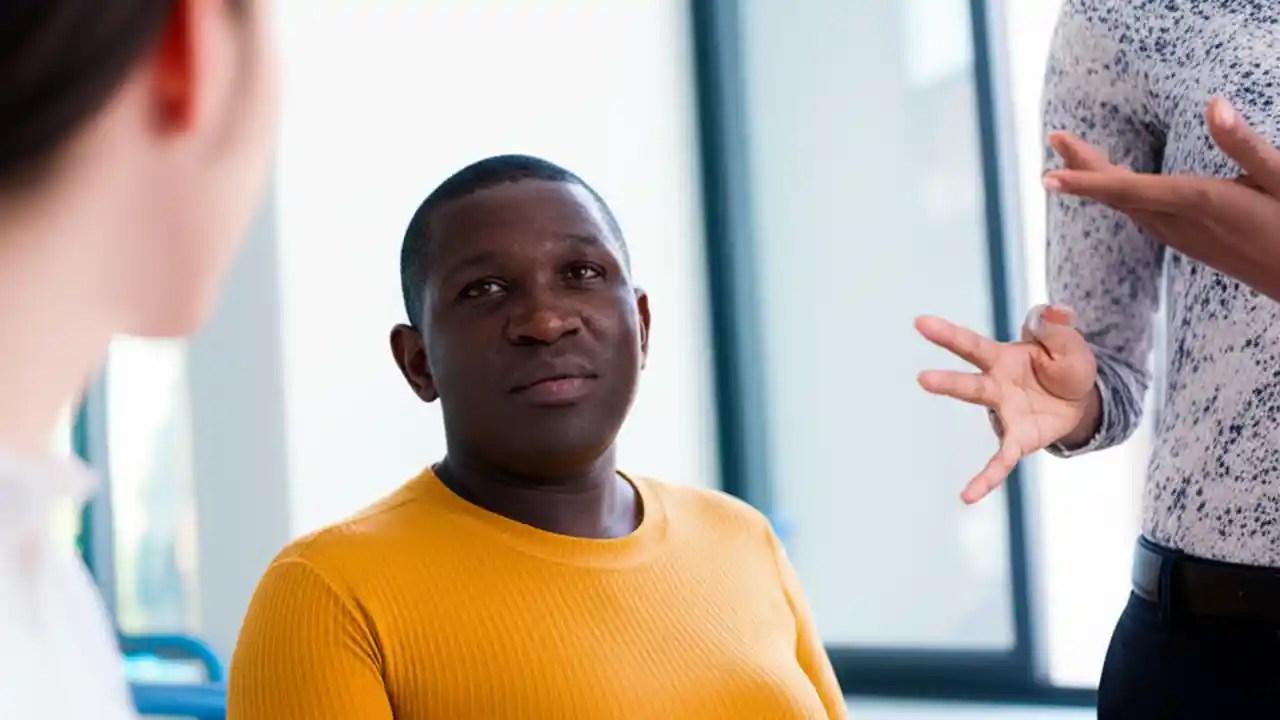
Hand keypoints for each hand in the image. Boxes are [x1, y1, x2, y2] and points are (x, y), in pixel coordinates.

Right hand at [915, 305, 1098, 503]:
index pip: (973, 345)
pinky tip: (967, 496)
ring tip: (939, 423)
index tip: (920, 323)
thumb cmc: (1065, 366)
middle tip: (922, 378)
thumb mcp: (1068, 342)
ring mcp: (1005, 412)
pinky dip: (985, 478)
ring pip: (981, 412)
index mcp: (1005, 358)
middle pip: (969, 381)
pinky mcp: (1018, 439)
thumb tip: (1052, 311)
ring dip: (964, 420)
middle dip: (947, 381)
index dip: (947, 334)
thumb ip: (1057, 327)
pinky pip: (1000, 461)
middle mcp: (997, 384)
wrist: (1080, 399)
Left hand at [1043, 98, 1279, 300]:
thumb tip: (1214, 103)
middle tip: (1056, 136)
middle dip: (1083, 166)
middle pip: (1118, 193)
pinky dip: (1119, 193)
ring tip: (1074, 151)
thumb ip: (1244, 144)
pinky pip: (1141, 214)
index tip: (1048, 175)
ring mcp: (1182, 236)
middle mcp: (1179, 223)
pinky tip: (1114, 181)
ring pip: (1127, 205)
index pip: (1127, 189)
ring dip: (1098, 178)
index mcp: (1197, 202)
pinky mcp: (1189, 242)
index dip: (1084, 181)